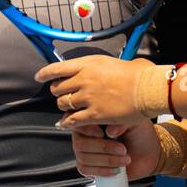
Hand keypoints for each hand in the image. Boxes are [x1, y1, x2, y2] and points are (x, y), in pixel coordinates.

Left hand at [35, 55, 153, 127]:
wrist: (147, 89)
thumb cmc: (138, 75)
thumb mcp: (115, 62)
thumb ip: (102, 66)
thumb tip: (101, 68)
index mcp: (88, 64)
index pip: (58, 68)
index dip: (45, 73)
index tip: (39, 77)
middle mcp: (84, 79)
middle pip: (58, 88)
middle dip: (58, 92)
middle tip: (63, 96)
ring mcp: (88, 97)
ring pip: (63, 104)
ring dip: (64, 107)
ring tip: (68, 109)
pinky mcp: (94, 114)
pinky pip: (72, 120)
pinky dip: (66, 123)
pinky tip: (65, 124)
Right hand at [70, 120, 160, 180]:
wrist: (148, 153)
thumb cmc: (139, 134)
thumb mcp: (134, 122)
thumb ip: (121, 122)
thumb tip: (109, 131)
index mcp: (92, 119)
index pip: (78, 123)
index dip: (88, 130)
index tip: (102, 134)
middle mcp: (85, 135)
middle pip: (80, 144)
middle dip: (103, 148)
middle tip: (122, 149)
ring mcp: (85, 152)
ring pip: (84, 158)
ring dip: (107, 160)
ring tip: (124, 158)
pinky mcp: (89, 167)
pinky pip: (86, 170)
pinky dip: (102, 171)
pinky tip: (116, 169)